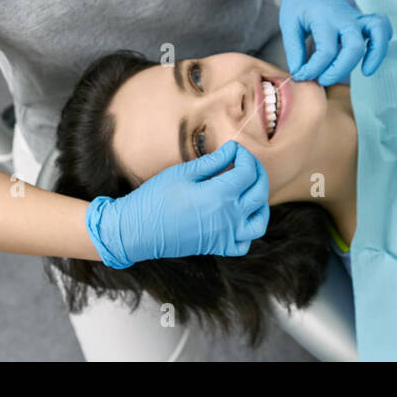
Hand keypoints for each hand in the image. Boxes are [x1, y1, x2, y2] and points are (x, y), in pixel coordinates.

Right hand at [84, 141, 268, 266]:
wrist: (136, 231)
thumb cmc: (155, 199)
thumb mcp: (183, 173)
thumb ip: (212, 162)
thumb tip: (232, 150)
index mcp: (219, 196)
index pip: (248, 172)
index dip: (244, 156)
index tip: (234, 149)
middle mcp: (228, 218)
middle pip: (259, 193)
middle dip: (257, 172)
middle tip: (245, 162)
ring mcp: (224, 235)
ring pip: (259, 222)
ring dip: (260, 203)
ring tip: (249, 189)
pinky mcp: (217, 247)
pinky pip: (243, 244)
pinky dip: (247, 231)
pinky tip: (238, 216)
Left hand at [272, 0, 392, 84]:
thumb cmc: (299, 4)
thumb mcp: (288, 25)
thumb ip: (294, 51)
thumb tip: (301, 75)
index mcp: (323, 18)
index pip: (326, 51)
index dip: (314, 69)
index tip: (302, 75)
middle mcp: (344, 18)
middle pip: (354, 47)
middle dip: (341, 70)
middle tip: (323, 80)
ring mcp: (357, 18)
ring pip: (378, 33)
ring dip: (376, 55)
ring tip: (365, 72)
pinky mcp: (364, 21)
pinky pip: (383, 28)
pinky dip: (382, 44)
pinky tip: (370, 60)